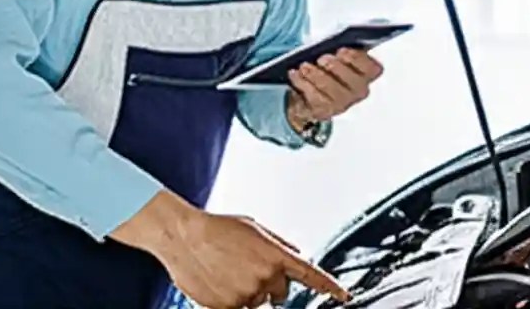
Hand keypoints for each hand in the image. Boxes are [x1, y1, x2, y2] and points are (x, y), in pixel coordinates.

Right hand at [112, 190, 349, 307]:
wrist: (185, 236)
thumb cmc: (217, 228)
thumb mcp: (255, 228)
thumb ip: (280, 244)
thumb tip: (297, 253)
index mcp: (276, 255)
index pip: (312, 275)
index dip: (331, 288)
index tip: (345, 296)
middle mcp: (266, 277)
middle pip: (281, 293)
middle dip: (271, 286)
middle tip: (248, 268)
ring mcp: (248, 295)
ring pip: (258, 302)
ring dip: (248, 291)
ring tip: (228, 271)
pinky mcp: (228, 307)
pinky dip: (232, 300)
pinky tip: (219, 281)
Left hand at [287, 47, 383, 127]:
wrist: (311, 91)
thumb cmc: (328, 67)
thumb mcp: (336, 54)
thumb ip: (339, 48)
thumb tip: (329, 42)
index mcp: (368, 74)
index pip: (372, 68)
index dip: (358, 59)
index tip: (341, 50)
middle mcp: (359, 91)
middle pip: (353, 81)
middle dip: (336, 68)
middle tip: (322, 58)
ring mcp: (343, 103)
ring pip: (332, 90)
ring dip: (316, 76)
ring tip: (304, 66)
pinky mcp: (325, 111)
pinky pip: (314, 97)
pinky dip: (303, 83)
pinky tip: (295, 74)